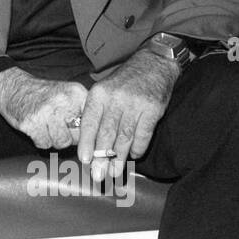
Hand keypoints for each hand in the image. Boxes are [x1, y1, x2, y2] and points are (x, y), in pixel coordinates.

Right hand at [0, 69, 88, 150]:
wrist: (13, 87)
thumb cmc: (42, 95)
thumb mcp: (67, 94)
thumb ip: (83, 112)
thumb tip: (96, 139)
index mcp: (76, 93)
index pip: (93, 123)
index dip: (88, 135)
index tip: (86, 141)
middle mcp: (64, 100)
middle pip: (78, 136)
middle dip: (69, 137)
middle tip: (58, 127)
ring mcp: (47, 111)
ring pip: (62, 142)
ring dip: (54, 139)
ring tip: (46, 125)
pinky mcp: (32, 122)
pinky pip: (44, 143)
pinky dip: (40, 140)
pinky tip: (36, 127)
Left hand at [77, 50, 178, 184]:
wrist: (154, 64)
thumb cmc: (125, 82)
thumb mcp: (105, 90)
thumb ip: (96, 112)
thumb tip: (88, 143)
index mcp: (100, 94)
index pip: (90, 122)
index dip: (87, 143)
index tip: (85, 160)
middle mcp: (116, 99)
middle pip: (107, 133)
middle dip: (101, 157)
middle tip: (98, 175)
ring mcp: (135, 104)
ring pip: (124, 137)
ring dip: (119, 158)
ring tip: (113, 172)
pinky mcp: (153, 109)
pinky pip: (143, 135)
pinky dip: (137, 148)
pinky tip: (133, 156)